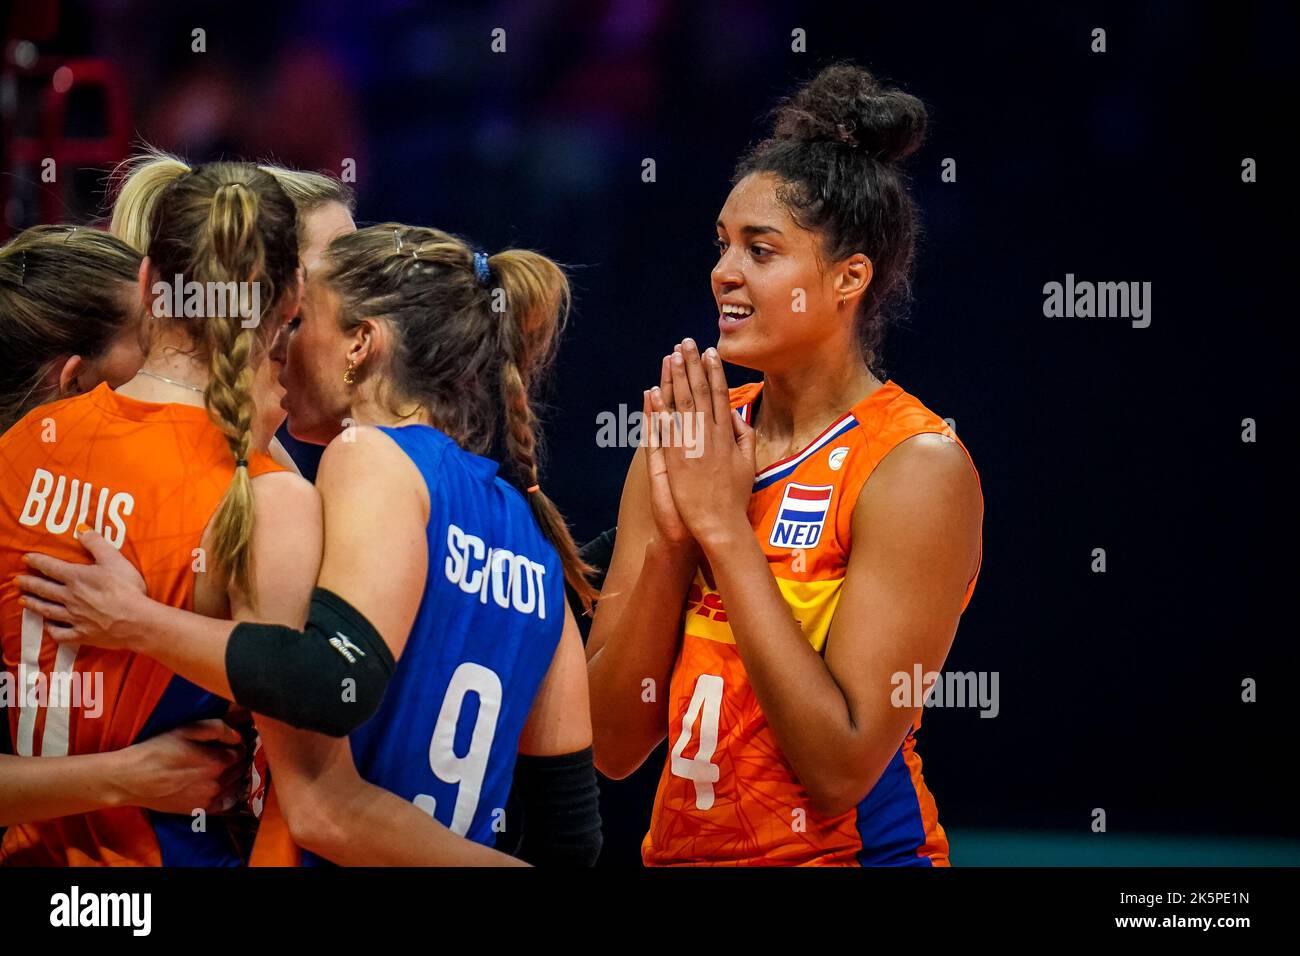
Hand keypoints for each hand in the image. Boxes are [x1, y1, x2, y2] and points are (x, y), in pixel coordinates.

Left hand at [17, 527, 148, 650]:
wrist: (136, 621)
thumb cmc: (127, 589)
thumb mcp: (115, 559)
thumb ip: (97, 543)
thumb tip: (81, 528)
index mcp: (76, 578)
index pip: (50, 567)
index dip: (37, 561)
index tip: (26, 558)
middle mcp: (69, 597)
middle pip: (43, 589)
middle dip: (28, 583)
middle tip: (17, 580)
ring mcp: (73, 617)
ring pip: (47, 610)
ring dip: (33, 604)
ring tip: (22, 601)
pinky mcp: (81, 634)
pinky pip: (60, 633)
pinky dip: (51, 630)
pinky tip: (48, 626)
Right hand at [113, 719, 249, 815]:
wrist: (130, 779)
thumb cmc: (156, 750)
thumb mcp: (186, 730)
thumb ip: (217, 729)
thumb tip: (237, 736)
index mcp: (217, 762)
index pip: (241, 752)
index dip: (238, 745)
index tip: (232, 742)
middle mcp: (217, 783)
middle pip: (239, 770)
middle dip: (237, 760)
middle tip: (230, 753)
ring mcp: (208, 799)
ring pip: (234, 786)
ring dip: (234, 776)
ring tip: (223, 768)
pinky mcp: (198, 811)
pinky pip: (224, 804)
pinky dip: (227, 794)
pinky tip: (218, 786)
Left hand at [650, 339, 755, 550]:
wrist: (718, 523)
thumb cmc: (734, 497)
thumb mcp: (749, 464)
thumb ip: (746, 437)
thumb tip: (738, 417)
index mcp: (727, 435)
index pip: (720, 396)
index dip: (715, 372)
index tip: (711, 352)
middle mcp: (709, 436)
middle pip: (700, 393)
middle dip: (693, 366)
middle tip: (687, 343)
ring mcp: (691, 446)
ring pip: (682, 404)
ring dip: (675, 379)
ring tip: (671, 356)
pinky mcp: (674, 459)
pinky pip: (665, 428)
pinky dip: (659, 409)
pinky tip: (654, 391)